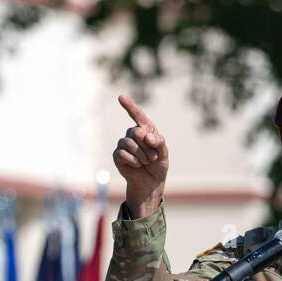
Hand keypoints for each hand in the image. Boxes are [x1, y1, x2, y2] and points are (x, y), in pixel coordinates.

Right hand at [113, 95, 168, 216]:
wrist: (151, 183)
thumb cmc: (158, 166)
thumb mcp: (164, 153)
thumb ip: (159, 141)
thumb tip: (147, 135)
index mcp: (145, 130)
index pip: (137, 115)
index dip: (129, 106)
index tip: (120, 97)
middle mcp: (133, 135)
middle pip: (135, 131)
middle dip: (146, 145)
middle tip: (153, 157)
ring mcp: (123, 145)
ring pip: (128, 142)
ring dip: (140, 154)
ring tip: (146, 162)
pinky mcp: (117, 156)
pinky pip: (121, 153)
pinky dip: (132, 160)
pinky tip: (137, 165)